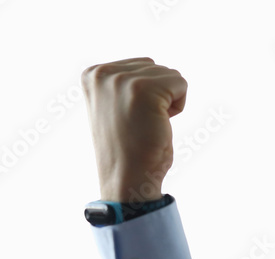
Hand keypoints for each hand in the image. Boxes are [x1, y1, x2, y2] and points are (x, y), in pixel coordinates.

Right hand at [81, 57, 186, 201]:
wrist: (126, 178)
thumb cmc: (127, 146)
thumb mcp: (115, 104)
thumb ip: (123, 81)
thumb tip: (150, 64)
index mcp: (92, 74)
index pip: (143, 65)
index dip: (146, 94)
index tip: (130, 116)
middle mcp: (102, 73)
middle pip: (157, 68)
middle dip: (159, 95)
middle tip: (140, 122)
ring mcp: (121, 80)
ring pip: (171, 76)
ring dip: (168, 102)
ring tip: (147, 123)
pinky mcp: (143, 90)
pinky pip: (181, 84)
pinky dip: (178, 105)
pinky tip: (159, 123)